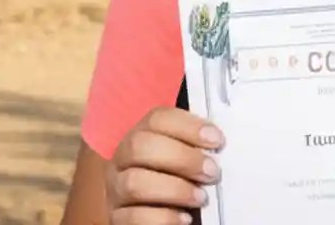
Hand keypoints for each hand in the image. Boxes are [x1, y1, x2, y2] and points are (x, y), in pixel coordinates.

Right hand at [105, 106, 224, 223]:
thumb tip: (220, 142)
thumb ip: (198, 147)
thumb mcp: (187, 158)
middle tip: (212, 172)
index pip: (157, 118)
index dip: (188, 126)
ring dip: (174, 189)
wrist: (162, 213)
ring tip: (201, 198)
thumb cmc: (180, 180)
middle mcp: (122, 160)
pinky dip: (163, 218)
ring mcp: (115, 190)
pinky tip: (184, 219)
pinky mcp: (117, 219)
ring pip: (134, 183)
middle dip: (182, 158)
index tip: (217, 141)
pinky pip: (133, 217)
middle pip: (140, 146)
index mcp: (141, 136)